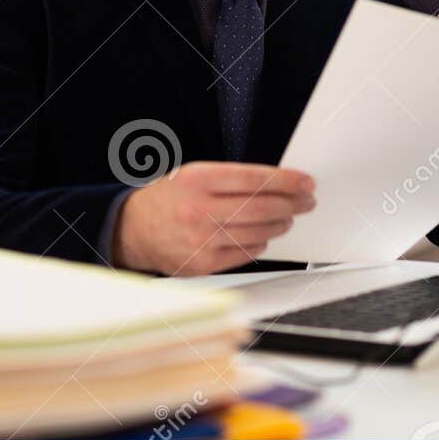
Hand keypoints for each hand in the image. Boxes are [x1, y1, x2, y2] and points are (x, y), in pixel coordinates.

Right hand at [112, 162, 316, 275]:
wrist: (132, 230)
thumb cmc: (168, 199)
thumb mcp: (193, 175)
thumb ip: (231, 179)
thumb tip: (277, 185)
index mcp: (197, 180)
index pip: (255, 178)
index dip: (287, 181)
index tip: (305, 182)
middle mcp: (198, 210)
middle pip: (261, 207)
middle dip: (292, 203)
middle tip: (306, 201)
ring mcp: (201, 240)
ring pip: (258, 232)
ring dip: (281, 224)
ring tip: (288, 217)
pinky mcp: (203, 264)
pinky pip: (246, 253)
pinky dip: (261, 243)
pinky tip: (264, 235)